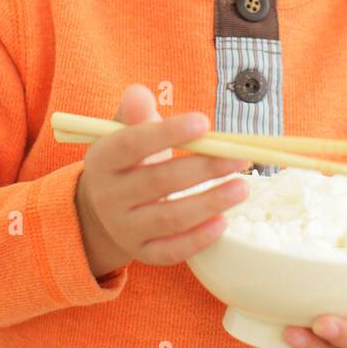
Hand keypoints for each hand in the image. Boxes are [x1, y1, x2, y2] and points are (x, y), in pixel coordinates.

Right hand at [75, 84, 252, 275]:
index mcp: (103, 159)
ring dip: (209, 203)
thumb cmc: (127, 161)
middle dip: (203, 168)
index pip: (132, 144)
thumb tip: (140, 94)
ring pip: (169, 219)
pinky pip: (170, 251)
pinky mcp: (142, 253)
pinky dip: (197, 239)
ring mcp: (124, 228)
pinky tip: (223, 223)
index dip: (168, 133)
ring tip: (243, 188)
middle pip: (158, 182)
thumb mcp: (124, 132)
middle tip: (240, 158)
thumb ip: (135, 111)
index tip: (205, 123)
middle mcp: (109, 197)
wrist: (103, 210)